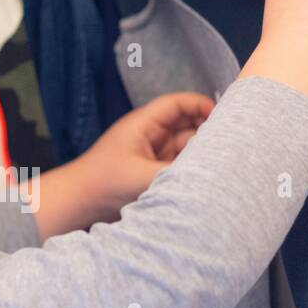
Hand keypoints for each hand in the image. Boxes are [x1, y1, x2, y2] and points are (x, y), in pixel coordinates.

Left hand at [79, 92, 215, 215]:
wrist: (76, 204)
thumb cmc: (101, 184)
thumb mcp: (143, 177)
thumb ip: (177, 174)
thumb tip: (209, 173)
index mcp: (144, 124)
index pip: (179, 104)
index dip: (202, 106)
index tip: (225, 117)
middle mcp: (150, 135)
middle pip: (187, 124)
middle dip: (206, 131)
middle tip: (230, 144)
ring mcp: (151, 153)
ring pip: (185, 147)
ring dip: (199, 154)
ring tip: (221, 163)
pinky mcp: (151, 172)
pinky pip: (178, 165)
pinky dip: (190, 169)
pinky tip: (205, 178)